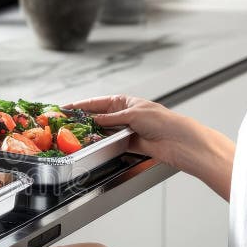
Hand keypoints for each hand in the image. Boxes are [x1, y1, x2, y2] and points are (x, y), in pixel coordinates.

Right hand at [65, 95, 235, 199]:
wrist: (179, 142)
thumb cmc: (163, 122)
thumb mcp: (133, 114)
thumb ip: (111, 118)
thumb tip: (95, 120)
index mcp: (127, 102)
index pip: (99, 102)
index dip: (83, 105)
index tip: (67, 108)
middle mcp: (125, 115)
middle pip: (98, 117)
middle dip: (84, 120)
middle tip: (67, 123)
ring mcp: (126, 130)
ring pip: (103, 131)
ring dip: (92, 133)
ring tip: (77, 134)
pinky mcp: (128, 144)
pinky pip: (110, 143)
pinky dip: (102, 143)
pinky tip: (92, 143)